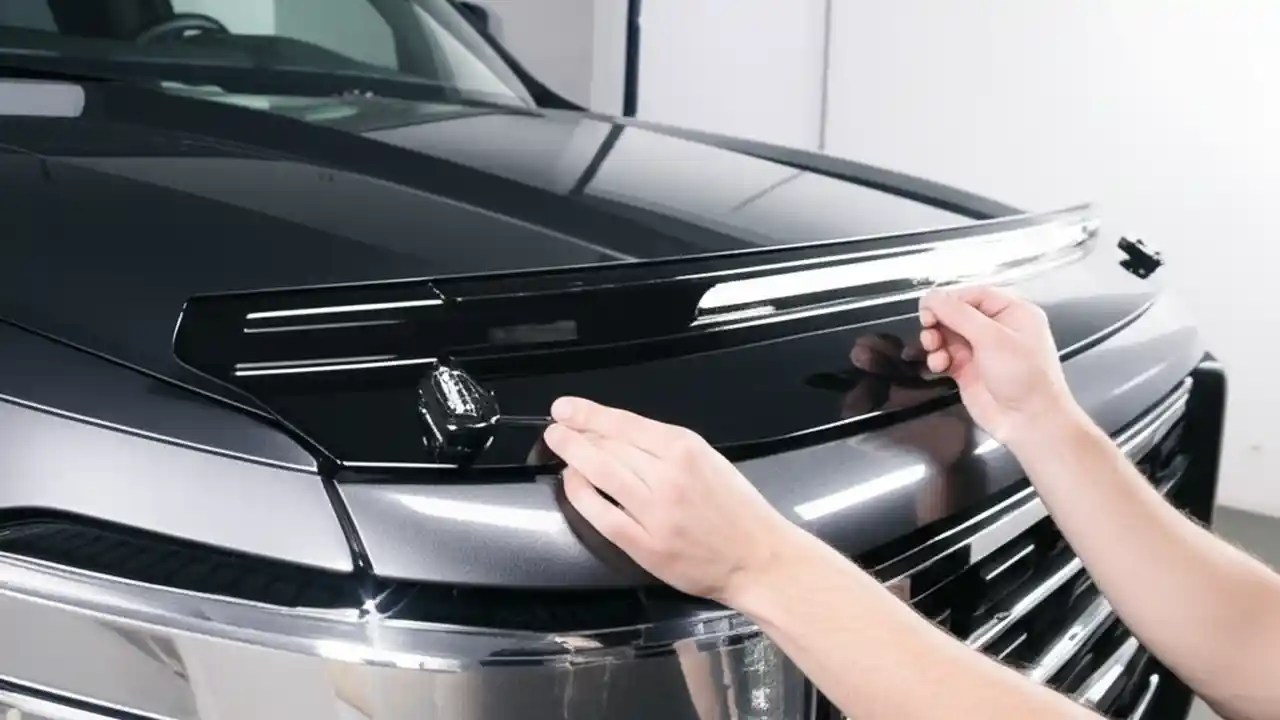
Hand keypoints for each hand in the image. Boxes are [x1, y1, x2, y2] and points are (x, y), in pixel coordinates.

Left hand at [542, 398, 800, 604]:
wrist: (759, 557)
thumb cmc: (736, 507)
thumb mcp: (709, 460)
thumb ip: (667, 449)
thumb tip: (616, 435)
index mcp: (685, 449)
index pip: (625, 424)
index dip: (589, 414)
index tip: (564, 408)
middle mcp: (667, 475)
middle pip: (609, 447)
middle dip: (576, 434)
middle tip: (555, 427)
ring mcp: (654, 511)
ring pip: (602, 474)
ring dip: (573, 456)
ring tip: (557, 445)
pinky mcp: (645, 544)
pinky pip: (602, 514)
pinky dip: (581, 495)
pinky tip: (571, 482)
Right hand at [918, 286, 1081, 447]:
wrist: (1029, 422)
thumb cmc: (1022, 376)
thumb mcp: (992, 338)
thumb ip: (959, 315)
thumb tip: (931, 297)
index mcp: (1013, 312)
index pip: (974, 295)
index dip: (950, 299)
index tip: (928, 307)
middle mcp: (997, 328)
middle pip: (957, 313)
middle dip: (939, 320)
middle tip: (928, 327)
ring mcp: (982, 350)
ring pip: (948, 334)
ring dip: (935, 340)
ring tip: (934, 350)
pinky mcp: (968, 370)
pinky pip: (945, 355)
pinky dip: (937, 358)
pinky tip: (938, 366)